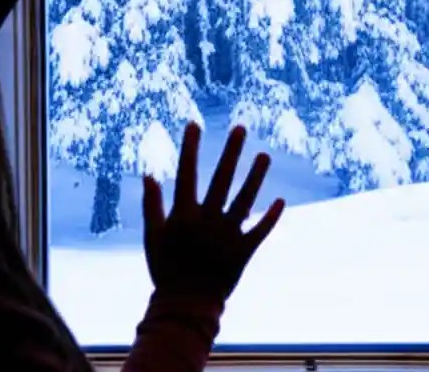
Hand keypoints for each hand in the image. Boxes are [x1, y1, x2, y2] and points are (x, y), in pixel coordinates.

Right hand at [141, 123, 285, 301]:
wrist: (186, 305)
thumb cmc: (165, 269)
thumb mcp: (152, 237)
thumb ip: (152, 206)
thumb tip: (149, 175)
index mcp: (184, 215)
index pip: (187, 173)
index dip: (190, 148)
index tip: (194, 124)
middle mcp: (208, 221)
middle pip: (222, 179)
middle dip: (231, 152)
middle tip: (241, 128)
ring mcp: (228, 235)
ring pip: (245, 199)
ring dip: (255, 176)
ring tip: (264, 155)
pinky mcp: (243, 251)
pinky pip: (260, 231)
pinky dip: (270, 217)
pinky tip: (279, 201)